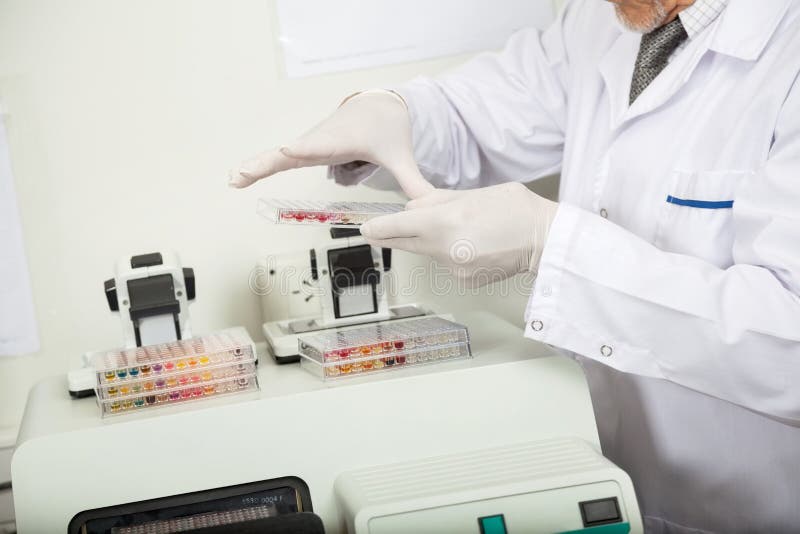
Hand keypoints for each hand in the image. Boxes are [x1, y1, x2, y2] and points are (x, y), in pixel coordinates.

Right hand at [228, 91, 433, 198]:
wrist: (376, 107)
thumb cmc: (386, 130)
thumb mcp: (401, 154)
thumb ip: (414, 181)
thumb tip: (429, 205)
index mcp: (344, 140)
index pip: (321, 146)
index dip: (305, 150)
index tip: (288, 152)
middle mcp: (321, 141)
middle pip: (291, 153)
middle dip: (269, 162)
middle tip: (244, 173)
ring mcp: (309, 145)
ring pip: (279, 157)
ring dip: (255, 167)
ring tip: (233, 179)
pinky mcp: (304, 150)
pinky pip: (279, 159)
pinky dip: (258, 166)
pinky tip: (238, 178)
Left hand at [360, 182, 558, 283]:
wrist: (543, 240)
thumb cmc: (514, 210)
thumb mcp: (473, 193)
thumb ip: (438, 201)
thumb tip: (412, 207)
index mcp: (444, 221)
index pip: (398, 227)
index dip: (378, 228)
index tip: (365, 229)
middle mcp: (445, 248)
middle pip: (406, 243)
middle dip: (392, 236)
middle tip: (375, 233)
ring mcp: (454, 268)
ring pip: (429, 251)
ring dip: (431, 241)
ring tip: (460, 227)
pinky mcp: (464, 280)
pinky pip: (446, 263)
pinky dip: (451, 253)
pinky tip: (473, 245)